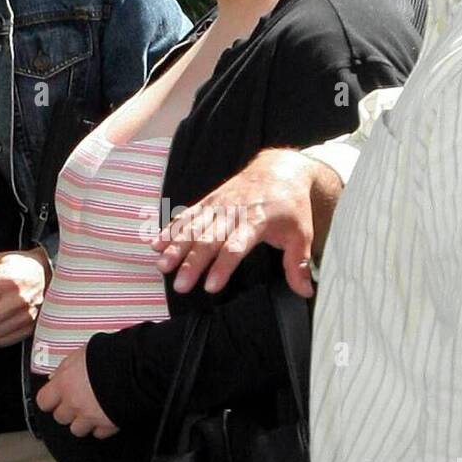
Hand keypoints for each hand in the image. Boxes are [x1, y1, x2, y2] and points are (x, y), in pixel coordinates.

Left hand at [34, 344, 118, 438]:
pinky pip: (99, 433)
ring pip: (77, 429)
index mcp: (65, 383)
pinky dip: (101, 427)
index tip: (54, 398)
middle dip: (68, 411)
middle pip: (60, 417)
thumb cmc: (112, 356)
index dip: (50, 400)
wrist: (136, 367)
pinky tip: (106, 416)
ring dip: (83, 422)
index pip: (44, 401)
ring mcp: (90, 416)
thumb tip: (56, 376)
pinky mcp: (108, 425)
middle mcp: (74, 403)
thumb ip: (67, 367)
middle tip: (76, 402)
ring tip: (91, 411)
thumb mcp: (83, 353)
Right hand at [153, 148, 340, 298]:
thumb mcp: (302, 234)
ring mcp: (218, 204)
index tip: (210, 286)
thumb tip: (305, 292)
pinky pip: (187, 215)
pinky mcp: (209, 200)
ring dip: (175, 247)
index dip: (222, 266)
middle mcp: (233, 211)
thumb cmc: (291, 206)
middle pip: (209, 239)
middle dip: (192, 263)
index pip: (236, 246)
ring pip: (193, 227)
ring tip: (162, 266)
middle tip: (181, 285)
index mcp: (257, 220)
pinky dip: (170, 229)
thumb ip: (299, 265)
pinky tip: (156, 243)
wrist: (280, 169)